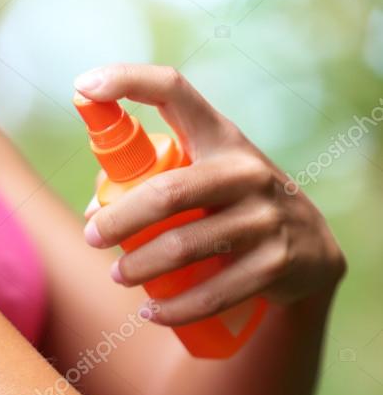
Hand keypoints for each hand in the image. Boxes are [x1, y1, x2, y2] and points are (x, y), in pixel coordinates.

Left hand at [76, 64, 346, 324]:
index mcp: (221, 138)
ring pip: (184, 247)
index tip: (83, 87)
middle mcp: (246, 171)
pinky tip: (151, 312)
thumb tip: (93, 212)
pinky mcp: (275, 263)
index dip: (127, 81)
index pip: (174, 91)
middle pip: (168, 192)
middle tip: (93, 237)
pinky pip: (211, 294)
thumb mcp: (204, 180)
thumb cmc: (234, 208)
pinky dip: (173, 308)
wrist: (311, 251)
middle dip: (120, 219)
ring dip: (139, 268)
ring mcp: (265, 217)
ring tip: (118, 276)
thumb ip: (153, 184)